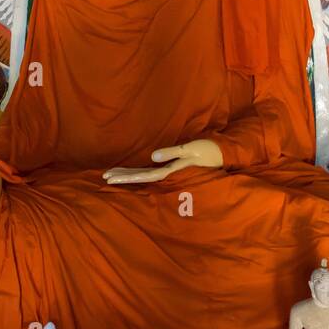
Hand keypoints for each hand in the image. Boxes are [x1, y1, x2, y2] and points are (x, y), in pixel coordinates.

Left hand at [103, 138, 223, 184]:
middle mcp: (167, 174)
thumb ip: (172, 153)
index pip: (143, 176)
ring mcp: (170, 171)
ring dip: (129, 175)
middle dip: (123, 177)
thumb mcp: (190, 150)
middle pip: (141, 178)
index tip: (110, 178)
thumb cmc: (208, 151)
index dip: (126, 177)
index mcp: (170, 171)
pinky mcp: (173, 168)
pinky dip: (140, 172)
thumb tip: (153, 157)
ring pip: (145, 175)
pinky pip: (152, 171)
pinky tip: (132, 173)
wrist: (223, 154)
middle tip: (104, 177)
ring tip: (112, 175)